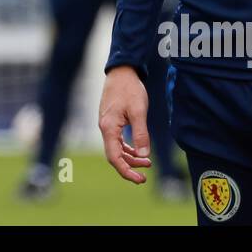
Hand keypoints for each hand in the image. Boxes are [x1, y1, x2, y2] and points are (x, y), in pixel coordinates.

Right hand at [98, 66, 153, 183]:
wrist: (121, 72)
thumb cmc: (129, 89)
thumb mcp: (139, 111)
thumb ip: (141, 134)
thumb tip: (144, 156)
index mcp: (109, 127)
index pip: (114, 157)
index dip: (126, 171)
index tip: (140, 179)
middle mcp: (105, 128)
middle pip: (114, 156)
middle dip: (130, 166)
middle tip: (146, 174)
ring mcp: (107, 125)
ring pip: (117, 149)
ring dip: (130, 158)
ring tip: (147, 162)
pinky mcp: (112, 121)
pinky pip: (118, 141)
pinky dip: (128, 148)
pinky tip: (139, 151)